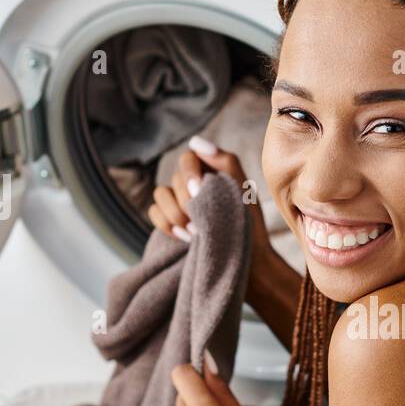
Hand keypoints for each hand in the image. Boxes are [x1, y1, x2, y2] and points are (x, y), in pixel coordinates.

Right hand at [148, 136, 274, 283]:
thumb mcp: (243, 191)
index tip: (200, 190)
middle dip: (187, 200)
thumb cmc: (250, 226)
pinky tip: (184, 237)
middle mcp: (193, 184)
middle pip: (174, 179)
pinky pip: (154, 214)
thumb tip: (195, 142)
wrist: (248, 262)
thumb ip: (225, 162)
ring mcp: (180, 204)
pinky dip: (165, 224)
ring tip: (195, 232)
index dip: (189, 172)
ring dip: (175, 213)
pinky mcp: (171, 223)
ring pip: (159, 194)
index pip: (187, 158)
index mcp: (211, 172)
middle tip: (202, 220)